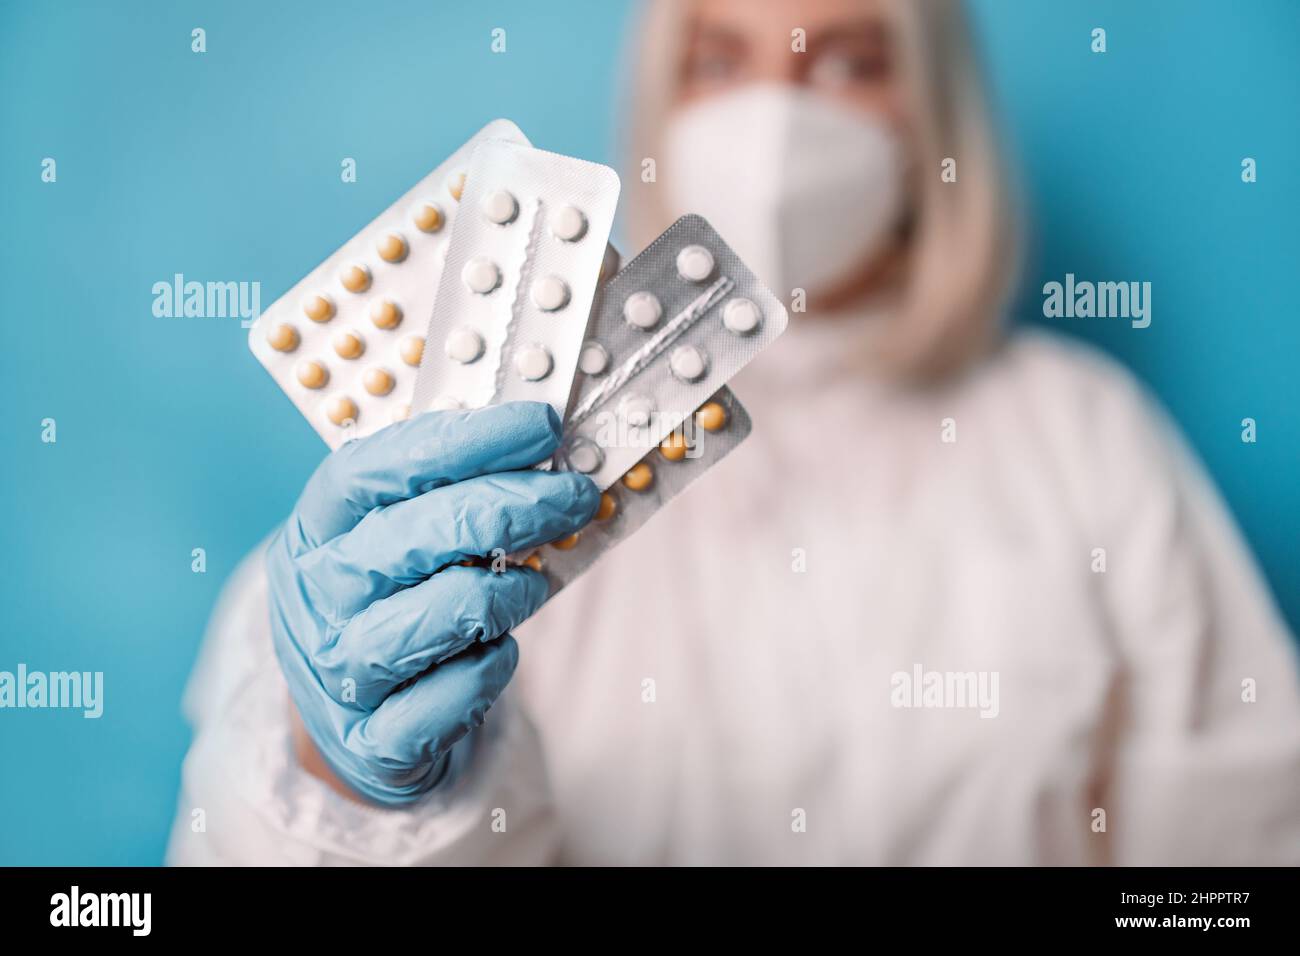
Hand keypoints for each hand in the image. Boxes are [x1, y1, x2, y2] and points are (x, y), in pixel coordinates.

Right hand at [266, 402, 597, 805]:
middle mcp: (317, 596)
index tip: (540, 424)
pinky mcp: (370, 741)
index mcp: (317, 527)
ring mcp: (337, 672)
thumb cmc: (393, 601)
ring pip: (432, 619)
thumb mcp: (397, 535)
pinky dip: (487, 673)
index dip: (463, 441)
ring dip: (503, 593)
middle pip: (413, 538)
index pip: (377, 468)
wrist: (350, 719)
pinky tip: (501, 651)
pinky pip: (443, 703)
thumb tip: (547, 440)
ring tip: (534, 583)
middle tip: (576, 495)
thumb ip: (453, 490)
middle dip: (510, 508)